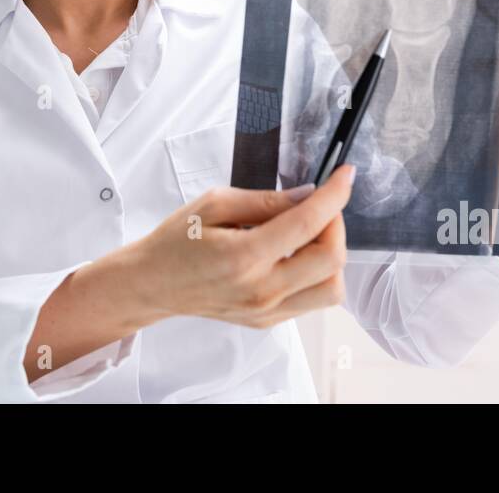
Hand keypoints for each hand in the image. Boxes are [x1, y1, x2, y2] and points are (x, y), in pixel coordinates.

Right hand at [130, 165, 356, 328]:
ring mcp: (267, 312)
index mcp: (243, 256)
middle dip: (337, 223)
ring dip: (332, 254)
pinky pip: (314, 300)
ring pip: (333, 289)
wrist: (153, 284)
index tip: (345, 175)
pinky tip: (294, 254)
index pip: (308, 224)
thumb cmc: (176, 241)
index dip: (335, 195)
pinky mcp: (269, 322)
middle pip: (332, 260)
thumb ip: (265, 200)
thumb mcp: (214, 203)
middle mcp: (260, 290)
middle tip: (320, 205)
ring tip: (309, 234)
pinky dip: (317, 273)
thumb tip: (308, 195)